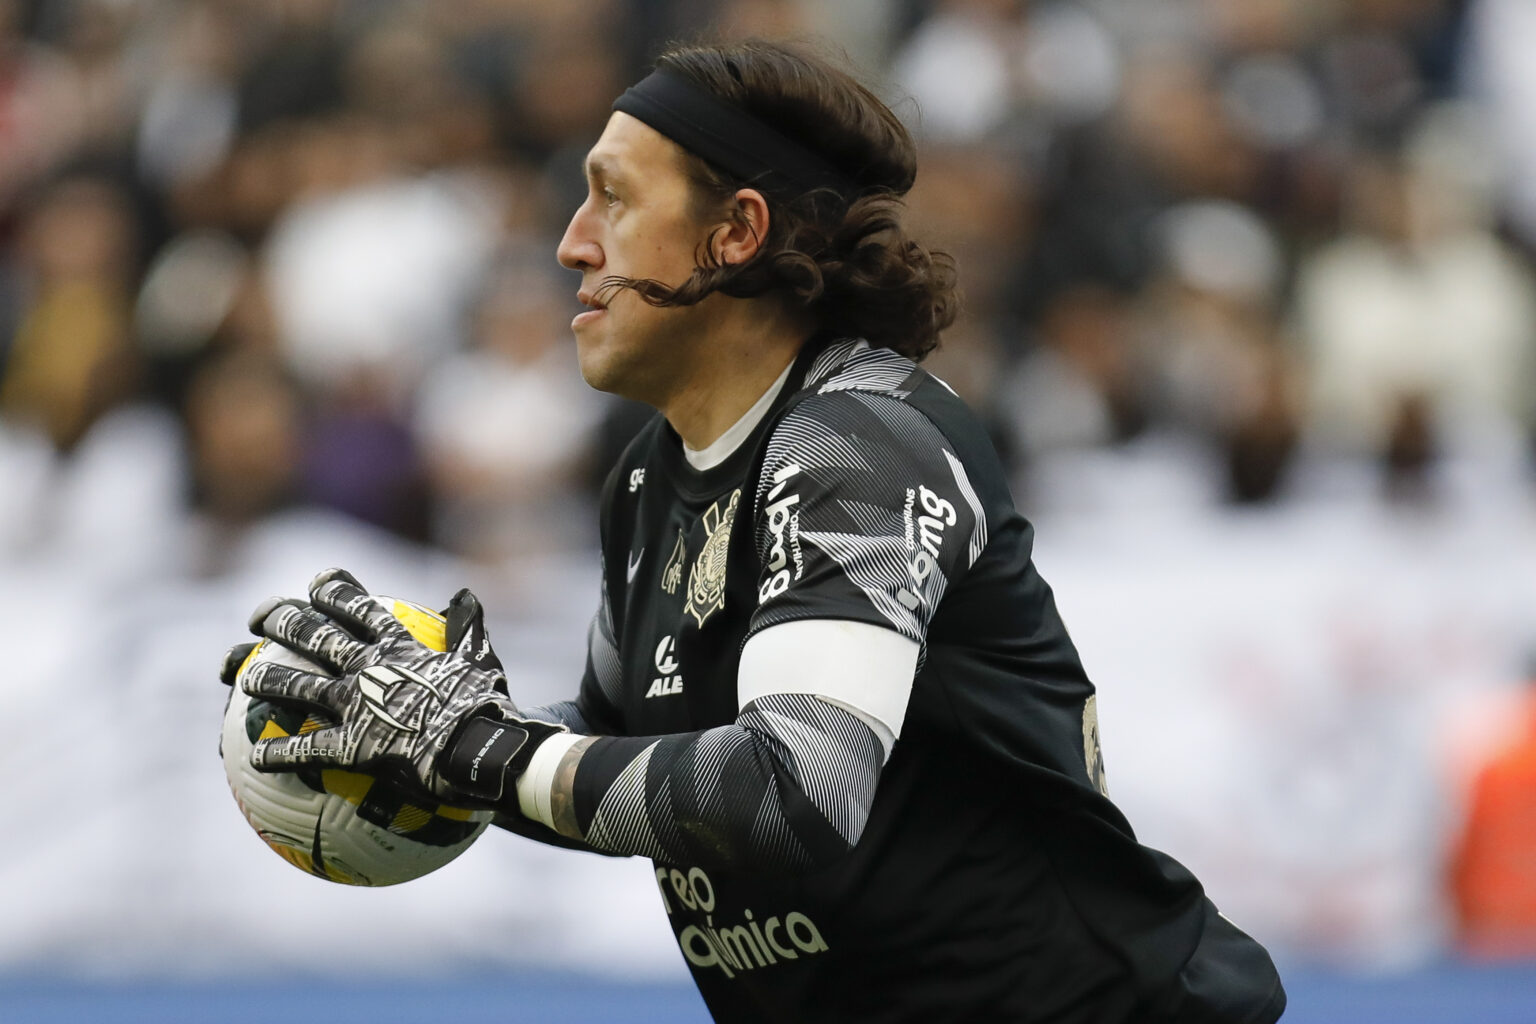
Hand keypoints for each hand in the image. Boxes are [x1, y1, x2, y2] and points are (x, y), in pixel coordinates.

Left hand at [239, 568, 564, 804]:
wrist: (480, 748)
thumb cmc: (487, 706)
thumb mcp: (482, 658)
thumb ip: (468, 627)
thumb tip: (466, 595)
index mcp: (399, 645)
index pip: (360, 608)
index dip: (334, 591)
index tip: (315, 581)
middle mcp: (369, 667)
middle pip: (314, 636)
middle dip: (282, 622)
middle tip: (258, 618)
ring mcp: (356, 705)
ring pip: (297, 686)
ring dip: (265, 680)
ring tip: (241, 676)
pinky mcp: (350, 746)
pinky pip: (305, 750)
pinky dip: (278, 754)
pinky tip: (254, 760)